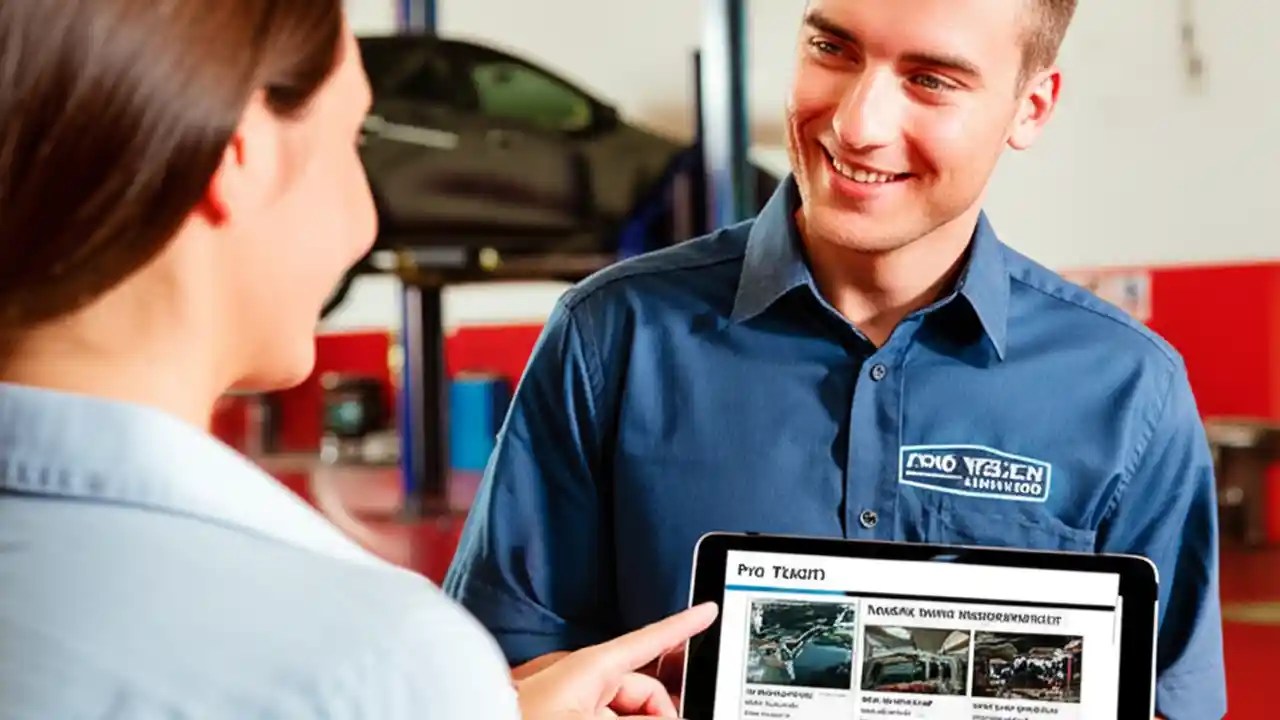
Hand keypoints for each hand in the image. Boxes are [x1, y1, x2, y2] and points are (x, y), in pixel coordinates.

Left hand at [515, 603, 717, 719]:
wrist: (476, 718)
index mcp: (594, 667)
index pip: (650, 639)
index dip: (684, 625)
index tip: (709, 611)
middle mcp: (587, 681)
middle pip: (645, 690)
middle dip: (661, 711)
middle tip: (680, 718)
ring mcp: (575, 702)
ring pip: (628, 712)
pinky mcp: (565, 716)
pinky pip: (606, 719)